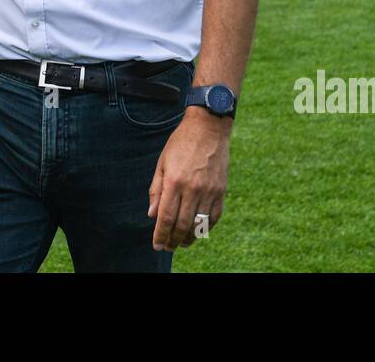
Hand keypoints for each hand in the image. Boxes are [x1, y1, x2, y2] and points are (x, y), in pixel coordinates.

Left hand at [148, 108, 231, 251]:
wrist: (208, 127)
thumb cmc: (181, 143)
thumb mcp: (162, 163)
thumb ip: (156, 190)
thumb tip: (152, 214)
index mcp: (174, 182)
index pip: (166, 218)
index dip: (161, 235)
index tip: (157, 245)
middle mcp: (193, 189)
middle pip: (182, 225)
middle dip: (173, 240)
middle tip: (168, 247)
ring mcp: (209, 191)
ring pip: (199, 225)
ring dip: (189, 238)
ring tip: (182, 243)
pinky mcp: (221, 190)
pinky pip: (214, 217)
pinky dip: (206, 228)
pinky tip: (198, 231)